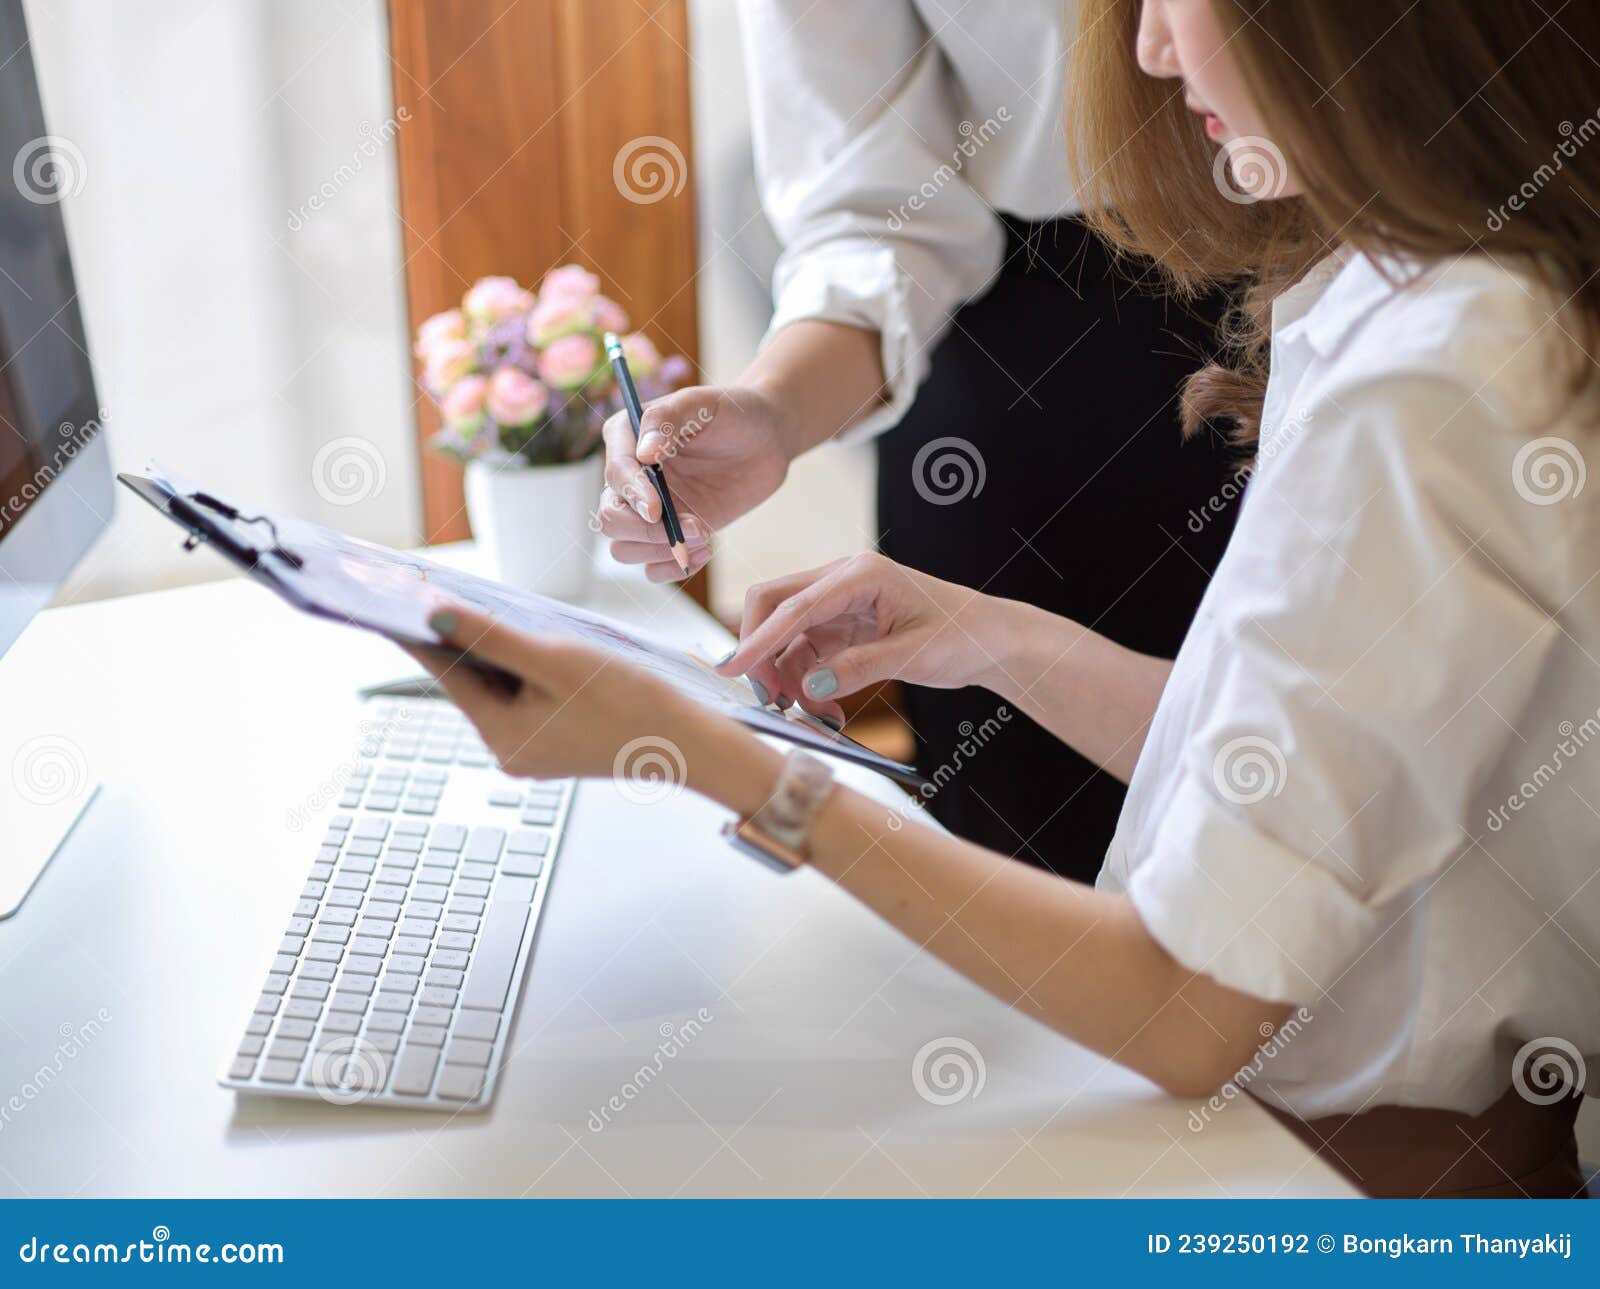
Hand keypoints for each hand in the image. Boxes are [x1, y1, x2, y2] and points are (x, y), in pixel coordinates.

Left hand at [403, 605, 710, 782]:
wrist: (688, 741)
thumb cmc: (629, 700)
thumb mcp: (555, 657)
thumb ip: (491, 636)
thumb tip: (433, 614)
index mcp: (501, 733)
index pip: (445, 672)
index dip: (417, 631)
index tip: (388, 600)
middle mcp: (509, 747)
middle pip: (470, 680)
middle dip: (460, 637)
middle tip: (434, 591)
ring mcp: (532, 747)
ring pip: (498, 686)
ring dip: (494, 650)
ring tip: (487, 611)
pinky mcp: (555, 740)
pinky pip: (524, 696)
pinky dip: (522, 668)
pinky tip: (531, 642)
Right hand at [598, 383, 791, 581]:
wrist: (767, 440)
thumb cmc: (733, 413)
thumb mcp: (702, 404)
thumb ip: (666, 420)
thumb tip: (643, 454)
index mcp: (626, 438)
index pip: (615, 473)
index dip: (632, 494)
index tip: (657, 509)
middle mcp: (630, 478)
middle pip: (610, 518)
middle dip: (645, 531)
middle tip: (693, 527)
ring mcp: (648, 510)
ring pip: (623, 549)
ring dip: (659, 552)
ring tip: (703, 536)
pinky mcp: (670, 534)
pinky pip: (651, 567)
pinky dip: (671, 568)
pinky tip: (705, 550)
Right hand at [714, 553, 1001, 724]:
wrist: (988, 639)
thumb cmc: (962, 635)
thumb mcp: (914, 655)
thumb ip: (859, 668)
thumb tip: (811, 686)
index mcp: (861, 574)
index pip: (795, 604)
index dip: (759, 639)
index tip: (733, 668)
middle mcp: (843, 581)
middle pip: (775, 607)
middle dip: (763, 653)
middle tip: (769, 698)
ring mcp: (839, 604)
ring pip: (787, 636)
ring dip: (789, 677)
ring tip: (814, 715)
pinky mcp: (842, 626)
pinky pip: (807, 653)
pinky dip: (807, 682)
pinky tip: (826, 709)